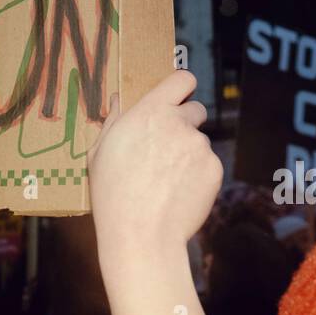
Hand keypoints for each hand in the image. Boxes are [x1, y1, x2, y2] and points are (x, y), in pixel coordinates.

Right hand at [88, 69, 221, 314]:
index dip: (182, 87)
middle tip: (168, 148)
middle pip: (196, 110)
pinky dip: (198, 177)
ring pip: (200, 143)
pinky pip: (208, 167)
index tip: (178, 98)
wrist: (141, 234)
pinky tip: (178, 194)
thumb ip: (114, 121)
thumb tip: (121, 99)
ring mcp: (200, 146)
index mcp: (150, 112)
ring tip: (167, 182)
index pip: (182, 79)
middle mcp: (180, 123)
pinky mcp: (215, 169)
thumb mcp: (100, 152)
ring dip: (189, 155)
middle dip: (186, 124)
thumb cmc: (113, 193)